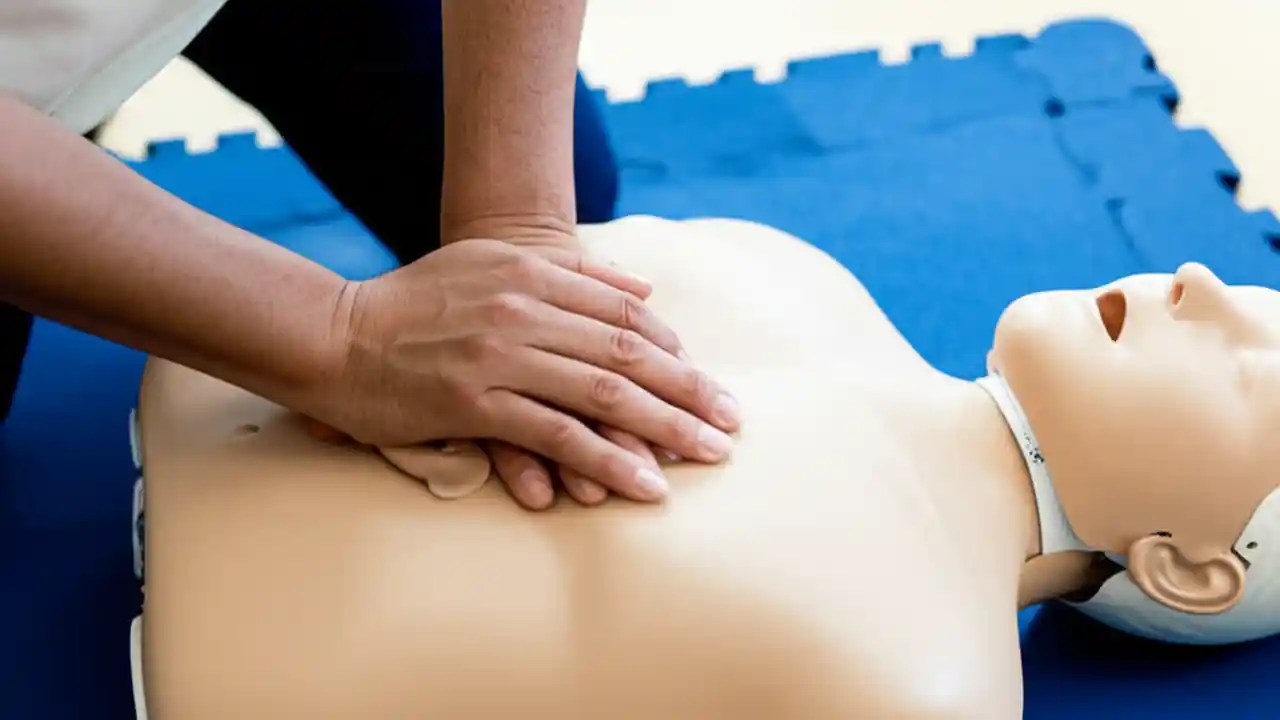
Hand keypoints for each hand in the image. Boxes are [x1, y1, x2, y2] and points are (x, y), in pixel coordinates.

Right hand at [318, 238, 739, 503]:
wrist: (336, 334)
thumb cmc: (416, 301)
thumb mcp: (493, 262)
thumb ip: (570, 272)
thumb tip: (644, 289)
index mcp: (534, 271)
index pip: (626, 312)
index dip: (676, 350)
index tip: (707, 382)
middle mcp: (526, 309)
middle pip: (630, 354)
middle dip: (689, 391)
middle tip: (731, 423)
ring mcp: (503, 356)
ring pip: (605, 395)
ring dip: (666, 428)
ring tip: (708, 455)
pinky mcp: (478, 403)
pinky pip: (559, 435)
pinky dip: (608, 460)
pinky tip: (644, 484)